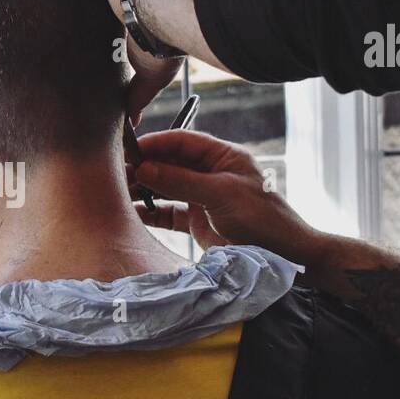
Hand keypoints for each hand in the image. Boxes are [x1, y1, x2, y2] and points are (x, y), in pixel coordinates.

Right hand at [130, 129, 324, 265]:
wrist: (283, 257)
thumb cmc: (262, 219)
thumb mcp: (221, 195)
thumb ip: (181, 181)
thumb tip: (144, 168)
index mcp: (223, 157)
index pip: (182, 141)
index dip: (154, 143)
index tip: (128, 150)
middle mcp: (211, 173)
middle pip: (170, 163)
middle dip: (144, 167)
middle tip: (116, 174)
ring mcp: (204, 197)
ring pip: (166, 187)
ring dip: (144, 189)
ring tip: (117, 193)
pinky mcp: (198, 220)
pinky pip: (169, 212)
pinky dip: (150, 212)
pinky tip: (131, 212)